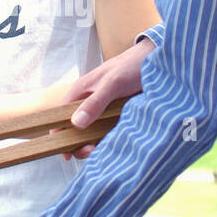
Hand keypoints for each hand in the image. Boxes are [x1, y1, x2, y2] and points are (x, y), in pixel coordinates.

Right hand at [60, 37, 153, 158]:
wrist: (157, 62)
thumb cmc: (132, 66)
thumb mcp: (113, 83)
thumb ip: (95, 102)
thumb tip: (76, 123)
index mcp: (81, 92)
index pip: (60, 117)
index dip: (60, 135)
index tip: (65, 153)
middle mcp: (89, 102)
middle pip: (75, 129)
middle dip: (78, 144)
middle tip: (90, 151)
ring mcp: (103, 110)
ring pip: (91, 133)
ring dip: (94, 144)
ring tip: (102, 149)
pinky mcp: (117, 116)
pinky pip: (107, 132)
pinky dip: (108, 140)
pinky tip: (113, 145)